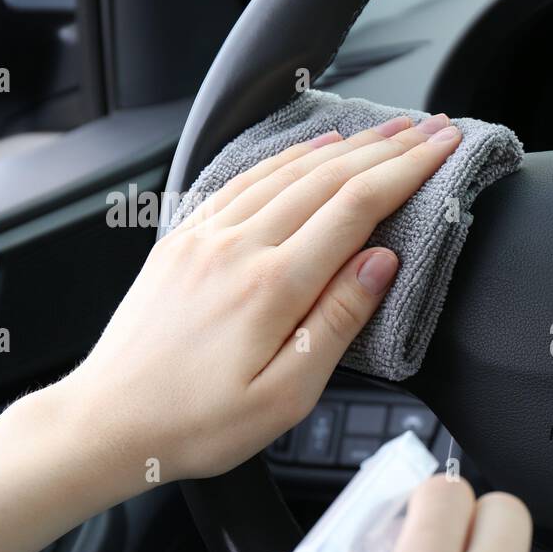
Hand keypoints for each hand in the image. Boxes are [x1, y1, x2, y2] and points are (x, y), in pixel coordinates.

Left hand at [66, 114, 461, 487]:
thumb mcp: (286, 395)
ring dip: (346, 145)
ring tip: (389, 130)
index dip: (408, 169)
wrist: (107, 424)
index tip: (445, 146)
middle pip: (329, 177)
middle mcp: (238, 246)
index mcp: (272, 285)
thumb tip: (382, 261)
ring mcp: (206, 237)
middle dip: (389, 148)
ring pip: (289, 170)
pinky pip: (245, 180)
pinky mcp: (184, 240)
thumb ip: (338, 321)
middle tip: (433, 127)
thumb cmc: (198, 423)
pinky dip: (288, 156)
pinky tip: (312, 148)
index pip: (357, 205)